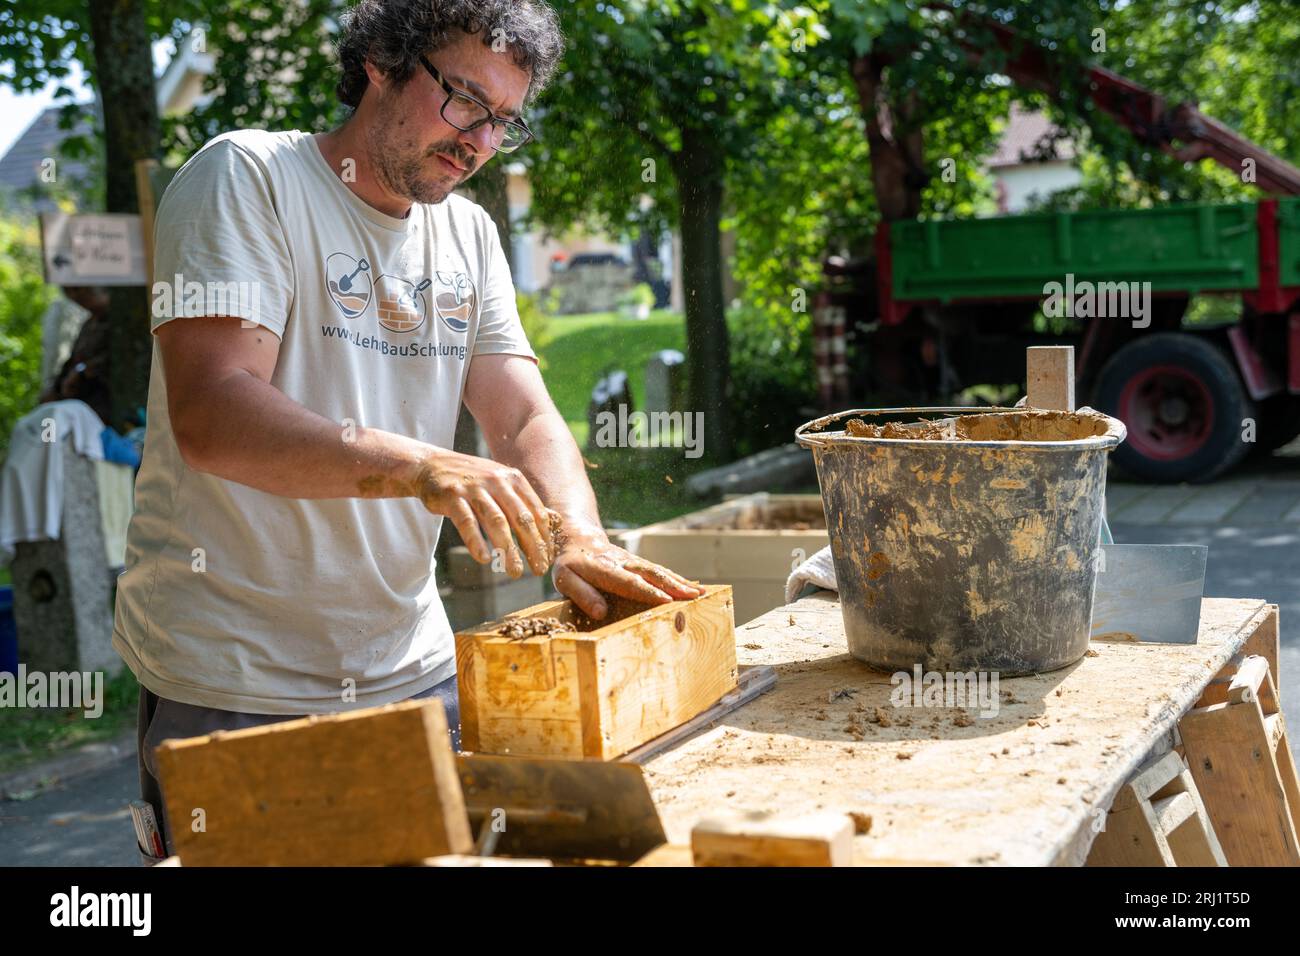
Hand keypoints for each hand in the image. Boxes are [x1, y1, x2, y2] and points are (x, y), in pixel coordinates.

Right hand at [413, 449, 550, 578]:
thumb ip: (525, 501)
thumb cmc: (472, 480)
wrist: (431, 465)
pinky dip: (476, 541)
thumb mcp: (502, 484)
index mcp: (513, 479)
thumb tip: (555, 520)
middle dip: (533, 546)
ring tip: (514, 571)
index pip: (535, 511)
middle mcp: (497, 481)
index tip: (547, 559)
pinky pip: (467, 522)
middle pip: (521, 518)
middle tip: (539, 570)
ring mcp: (474, 488)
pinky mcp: (452, 497)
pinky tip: (484, 559)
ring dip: (508, 550)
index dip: (544, 537)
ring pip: (497, 521)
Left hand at [550, 520, 702, 619]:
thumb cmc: (570, 565)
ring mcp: (634, 562)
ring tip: (700, 593)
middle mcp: (624, 563)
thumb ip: (582, 595)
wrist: (578, 538)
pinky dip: (678, 579)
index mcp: (604, 569)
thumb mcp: (564, 580)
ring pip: (659, 571)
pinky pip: (660, 571)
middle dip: (673, 586)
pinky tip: (692, 587)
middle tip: (693, 597)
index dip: (647, 592)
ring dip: (680, 582)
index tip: (665, 600)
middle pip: (651, 574)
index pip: (629, 582)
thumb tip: (601, 613)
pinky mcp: (640, 564)